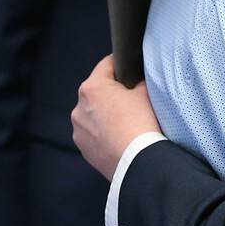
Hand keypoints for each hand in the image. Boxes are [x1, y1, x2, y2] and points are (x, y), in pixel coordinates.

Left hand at [71, 54, 161, 180]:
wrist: (137, 161)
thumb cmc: (140, 124)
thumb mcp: (145, 94)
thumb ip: (138, 82)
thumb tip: (136, 83)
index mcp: (92, 88)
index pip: (106, 65)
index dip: (121, 64)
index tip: (129, 68)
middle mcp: (78, 107)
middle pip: (97, 91)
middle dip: (111, 93)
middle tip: (131, 100)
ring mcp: (79, 129)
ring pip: (93, 114)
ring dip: (105, 114)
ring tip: (125, 123)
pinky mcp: (83, 147)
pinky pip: (93, 133)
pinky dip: (103, 132)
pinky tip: (119, 137)